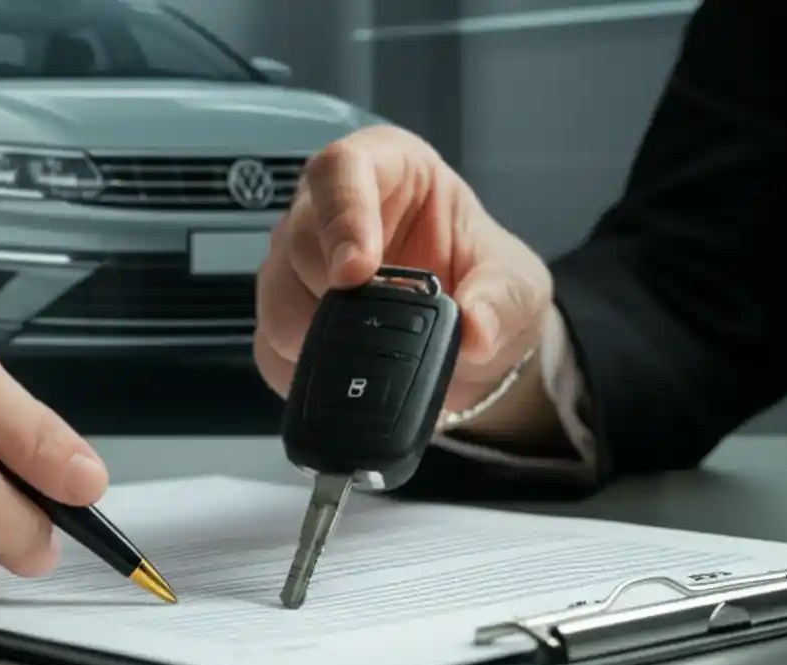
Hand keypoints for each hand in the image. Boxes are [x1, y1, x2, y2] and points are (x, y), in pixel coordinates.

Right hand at [256, 125, 554, 428]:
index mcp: (387, 170)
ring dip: (318, 334)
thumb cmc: (483, 284)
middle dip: (334, 292)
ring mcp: (297, 263)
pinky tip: (346, 371)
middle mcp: (329, 209)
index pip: (341, 170)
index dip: (341, 217)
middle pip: (297, 237)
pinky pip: (269, 345)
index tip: (356, 271)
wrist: (468, 343)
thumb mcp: (517, 285)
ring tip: (372, 352)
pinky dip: (304, 368)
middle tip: (377, 327)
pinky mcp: (283, 318)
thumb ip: (501, 302)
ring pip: (275, 294)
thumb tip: (475, 332)